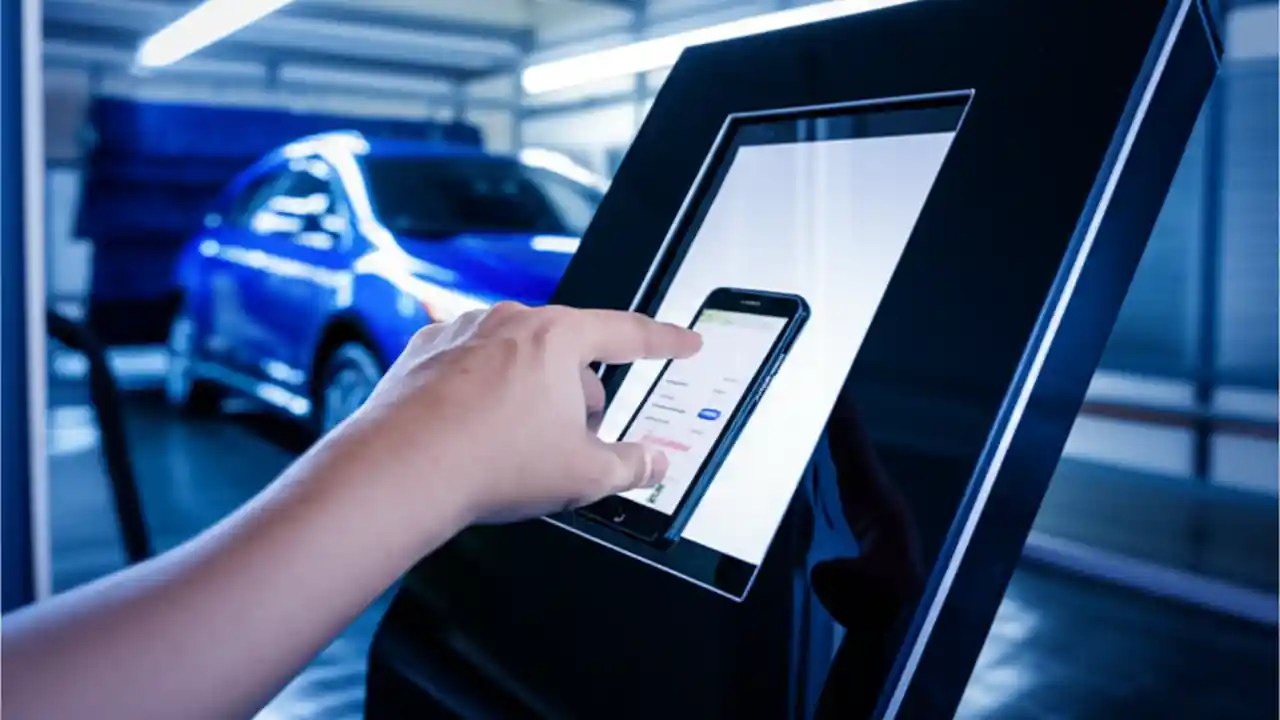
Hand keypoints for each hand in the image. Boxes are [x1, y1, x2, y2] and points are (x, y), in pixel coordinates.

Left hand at [342, 302, 701, 525]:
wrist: (400, 470)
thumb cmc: (487, 463)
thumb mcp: (583, 475)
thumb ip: (631, 465)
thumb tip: (652, 462)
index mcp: (558, 338)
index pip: (629, 333)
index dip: (665, 341)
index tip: (683, 341)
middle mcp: (509, 322)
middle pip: (569, 354)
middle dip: (579, 397)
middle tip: (574, 444)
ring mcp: (462, 333)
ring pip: (518, 360)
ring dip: (529, 395)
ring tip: (515, 447)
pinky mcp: (424, 353)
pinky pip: (472, 368)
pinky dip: (482, 396)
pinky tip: (476, 433)